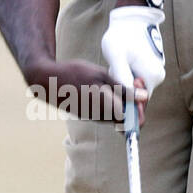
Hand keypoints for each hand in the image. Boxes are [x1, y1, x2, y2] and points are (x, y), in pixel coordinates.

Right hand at [24, 58, 148, 125]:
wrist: (48, 81)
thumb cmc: (75, 74)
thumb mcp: (100, 75)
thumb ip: (123, 88)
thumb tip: (144, 97)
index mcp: (104, 106)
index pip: (132, 119)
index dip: (140, 108)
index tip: (140, 93)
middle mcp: (99, 116)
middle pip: (126, 119)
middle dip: (134, 104)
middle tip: (135, 84)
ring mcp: (93, 117)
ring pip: (117, 116)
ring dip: (124, 103)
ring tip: (121, 84)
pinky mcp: (88, 115)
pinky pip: (107, 113)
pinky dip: (113, 103)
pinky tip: (109, 89)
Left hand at [101, 5, 165, 101]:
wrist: (131, 20)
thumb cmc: (121, 36)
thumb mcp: (117, 57)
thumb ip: (123, 79)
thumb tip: (131, 100)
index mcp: (152, 76)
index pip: (136, 101)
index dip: (122, 96)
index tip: (113, 77)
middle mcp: (158, 77)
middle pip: (135, 95)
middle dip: (122, 86)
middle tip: (114, 67)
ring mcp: (155, 74)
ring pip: (134, 88)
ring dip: (123, 80)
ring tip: (117, 64)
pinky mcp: (150, 71)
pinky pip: (136, 81)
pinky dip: (126, 76)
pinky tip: (121, 63)